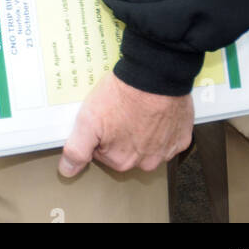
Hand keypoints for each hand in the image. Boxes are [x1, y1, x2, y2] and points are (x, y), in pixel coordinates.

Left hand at [59, 71, 192, 177]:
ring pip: (147, 146)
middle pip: (125, 151)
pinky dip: (162, 128)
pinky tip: (154, 112)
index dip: (99, 133)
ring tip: (136, 110)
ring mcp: (166, 151)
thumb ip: (77, 150)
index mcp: (121, 161)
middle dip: (119, 134)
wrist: (154, 77)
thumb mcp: (88, 120)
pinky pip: (168, 138)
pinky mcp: (181, 138)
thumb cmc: (121, 96)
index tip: (101, 119)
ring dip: (142, 132)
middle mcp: (146, 162)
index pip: (103, 152)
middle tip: (118, 111)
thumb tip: (67, 171)